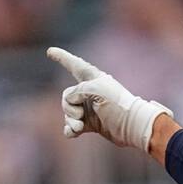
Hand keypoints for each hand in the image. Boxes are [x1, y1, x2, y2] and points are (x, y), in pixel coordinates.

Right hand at [46, 47, 171, 151]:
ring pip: (68, 113)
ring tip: (79, 126)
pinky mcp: (90, 124)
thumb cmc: (117, 104)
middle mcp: (89, 92)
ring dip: (71, 120)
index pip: (74, 64)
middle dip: (69, 106)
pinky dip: (70, 130)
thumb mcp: (95, 89)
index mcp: (92, 78)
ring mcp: (89, 109)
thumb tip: (71, 105)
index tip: (50, 51)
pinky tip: (73, 132)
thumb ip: (76, 92)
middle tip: (80, 113)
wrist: (132, 126)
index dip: (61, 57)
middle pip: (66, 96)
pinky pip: (72, 126)